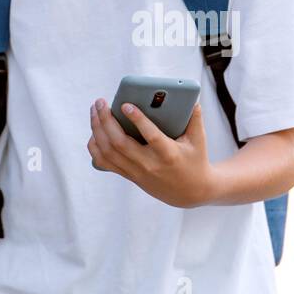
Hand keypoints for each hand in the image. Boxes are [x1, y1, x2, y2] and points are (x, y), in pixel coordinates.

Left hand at [87, 97, 215, 208]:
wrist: (190, 192)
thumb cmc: (195, 161)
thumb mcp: (198, 141)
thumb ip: (195, 119)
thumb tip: (192, 100)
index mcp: (168, 154)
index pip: (151, 137)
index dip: (138, 120)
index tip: (125, 105)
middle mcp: (149, 164)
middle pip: (119, 143)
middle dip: (106, 120)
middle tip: (101, 102)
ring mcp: (136, 172)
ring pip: (108, 152)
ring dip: (97, 130)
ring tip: (95, 111)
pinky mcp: (129, 176)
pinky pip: (104, 162)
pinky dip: (95, 147)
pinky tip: (95, 131)